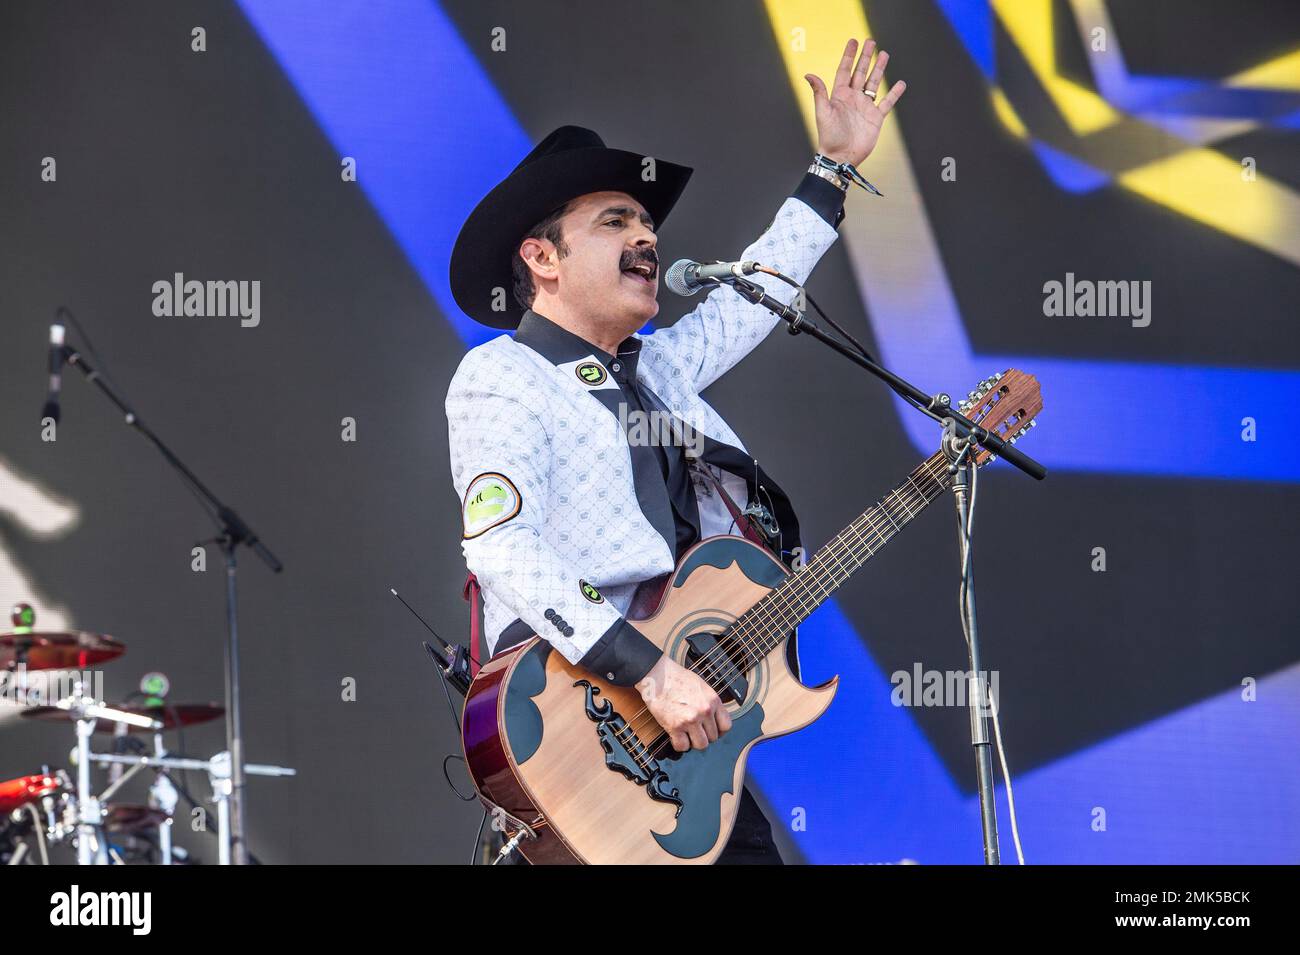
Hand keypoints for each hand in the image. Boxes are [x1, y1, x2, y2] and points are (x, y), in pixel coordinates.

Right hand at [635, 655, 732, 751]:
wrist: (658, 675)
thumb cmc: (677, 678)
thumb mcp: (701, 686)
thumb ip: (710, 702)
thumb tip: (714, 717)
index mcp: (713, 700)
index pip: (726, 725)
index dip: (719, 731)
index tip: (712, 731)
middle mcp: (704, 711)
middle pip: (713, 737)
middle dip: (703, 735)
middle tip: (694, 731)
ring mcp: (691, 719)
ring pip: (701, 745)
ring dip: (693, 742)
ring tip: (686, 735)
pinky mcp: (675, 726)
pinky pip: (683, 746)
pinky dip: (679, 744)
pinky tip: (676, 737)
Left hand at [804, 37, 906, 166]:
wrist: (841, 157)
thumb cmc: (829, 137)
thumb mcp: (823, 113)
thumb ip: (819, 93)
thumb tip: (808, 74)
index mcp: (840, 96)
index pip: (844, 71)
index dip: (849, 56)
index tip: (853, 41)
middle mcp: (853, 98)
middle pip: (861, 73)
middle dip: (866, 57)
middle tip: (871, 42)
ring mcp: (865, 107)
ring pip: (874, 83)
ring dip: (879, 69)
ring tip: (884, 54)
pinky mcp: (876, 118)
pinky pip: (887, 102)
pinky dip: (894, 94)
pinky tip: (900, 83)